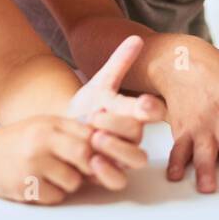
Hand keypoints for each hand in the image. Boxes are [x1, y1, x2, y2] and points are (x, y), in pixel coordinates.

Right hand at [0, 114, 147, 204]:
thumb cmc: (19, 139)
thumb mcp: (44, 124)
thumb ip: (73, 130)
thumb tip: (107, 142)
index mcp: (47, 127)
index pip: (88, 137)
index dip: (98, 148)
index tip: (98, 153)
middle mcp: (39, 146)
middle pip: (85, 158)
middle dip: (89, 166)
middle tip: (84, 168)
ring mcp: (31, 168)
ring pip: (73, 182)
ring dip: (72, 182)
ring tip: (57, 174)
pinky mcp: (24, 189)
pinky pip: (56, 197)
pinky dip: (55, 193)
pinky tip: (42, 184)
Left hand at [66, 35, 165, 187]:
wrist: (65, 129)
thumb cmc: (87, 107)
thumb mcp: (100, 82)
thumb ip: (119, 63)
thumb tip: (136, 38)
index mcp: (136, 113)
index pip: (153, 111)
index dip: (151, 108)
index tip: (143, 103)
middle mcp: (133, 137)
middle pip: (138, 135)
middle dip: (119, 126)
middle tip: (96, 118)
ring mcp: (123, 157)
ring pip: (134, 161)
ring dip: (115, 150)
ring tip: (93, 138)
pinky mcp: (110, 175)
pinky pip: (118, 181)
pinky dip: (107, 173)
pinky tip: (90, 162)